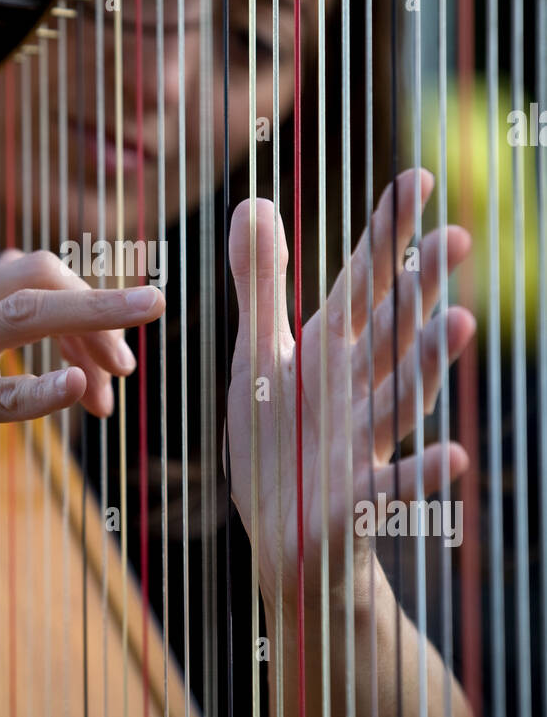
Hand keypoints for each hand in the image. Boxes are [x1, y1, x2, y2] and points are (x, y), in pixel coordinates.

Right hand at [0, 250, 164, 544]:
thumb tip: (23, 259)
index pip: (36, 272)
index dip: (89, 303)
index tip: (114, 359)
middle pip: (37, 279)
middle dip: (101, 304)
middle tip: (136, 353)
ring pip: (26, 319)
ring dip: (93, 325)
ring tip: (133, 353)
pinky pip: (1, 394)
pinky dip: (44, 390)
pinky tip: (78, 390)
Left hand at [226, 169, 474, 611]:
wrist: (286, 538)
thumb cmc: (279, 440)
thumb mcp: (261, 355)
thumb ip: (260, 283)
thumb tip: (255, 200)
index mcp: (332, 350)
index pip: (363, 283)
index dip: (385, 234)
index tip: (417, 179)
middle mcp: (358, 389)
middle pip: (392, 332)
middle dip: (420, 287)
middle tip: (456, 236)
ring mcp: (363, 443)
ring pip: (402, 398)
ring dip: (430, 364)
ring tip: (461, 322)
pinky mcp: (360, 499)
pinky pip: (395, 487)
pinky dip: (422, 474)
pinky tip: (454, 458)